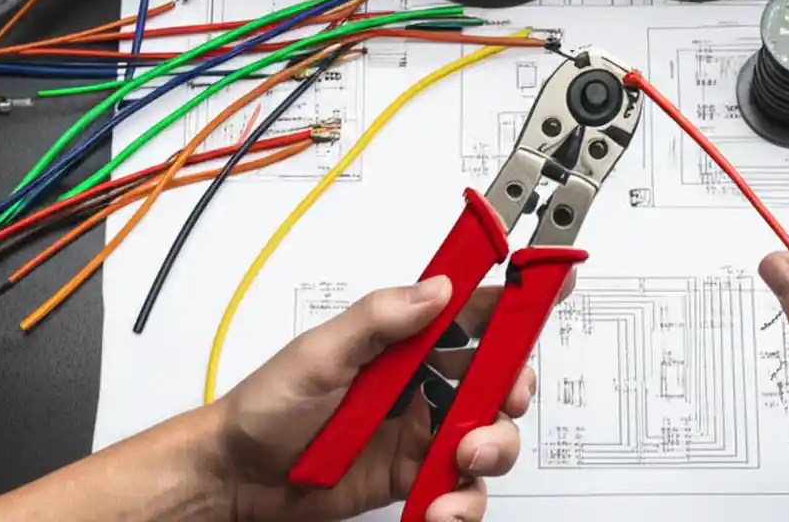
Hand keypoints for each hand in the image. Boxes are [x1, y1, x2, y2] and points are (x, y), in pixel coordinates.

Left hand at [211, 274, 565, 521]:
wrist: (238, 479)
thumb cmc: (267, 408)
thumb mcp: (320, 354)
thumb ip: (379, 320)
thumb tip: (437, 289)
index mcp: (404, 341)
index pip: (473, 313)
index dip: (516, 301)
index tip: (550, 289)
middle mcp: (422, 384)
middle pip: (498, 378)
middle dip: (512, 390)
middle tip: (502, 401)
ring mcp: (423, 432)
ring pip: (489, 436)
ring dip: (490, 449)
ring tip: (460, 463)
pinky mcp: (416, 477)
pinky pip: (462, 488)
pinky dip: (462, 501)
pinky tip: (440, 505)